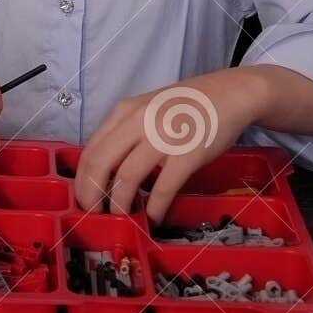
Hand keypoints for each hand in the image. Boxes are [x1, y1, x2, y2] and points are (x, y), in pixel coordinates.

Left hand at [75, 68, 267, 222]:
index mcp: (124, 111)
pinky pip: (163, 187)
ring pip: (127, 178)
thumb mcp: (147, 110)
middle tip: (94, 214)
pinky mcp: (188, 153)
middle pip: (99, 164)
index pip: (89, 150)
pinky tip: (154, 217)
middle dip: (91, 195)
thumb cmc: (187, 105)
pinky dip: (155, 207)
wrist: (231, 93)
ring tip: (122, 218)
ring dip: (120, 204)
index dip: (81, 181)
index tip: (84, 199)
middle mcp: (138, 121)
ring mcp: (163, 137)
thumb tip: (105, 170)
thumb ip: (125, 133)